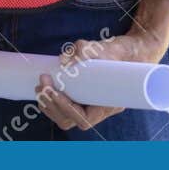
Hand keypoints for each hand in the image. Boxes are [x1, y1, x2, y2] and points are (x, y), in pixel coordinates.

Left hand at [34, 17, 168, 130]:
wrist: (128, 52)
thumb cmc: (118, 52)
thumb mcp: (104, 48)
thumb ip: (83, 49)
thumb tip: (63, 60)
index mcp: (108, 106)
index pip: (83, 119)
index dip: (65, 108)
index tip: (53, 90)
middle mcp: (98, 110)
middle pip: (69, 121)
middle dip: (51, 105)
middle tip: (41, 84)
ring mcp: (89, 106)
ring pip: (64, 118)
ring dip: (47, 106)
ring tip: (40, 85)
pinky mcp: (81, 99)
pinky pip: (63, 110)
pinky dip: (50, 102)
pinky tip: (43, 88)